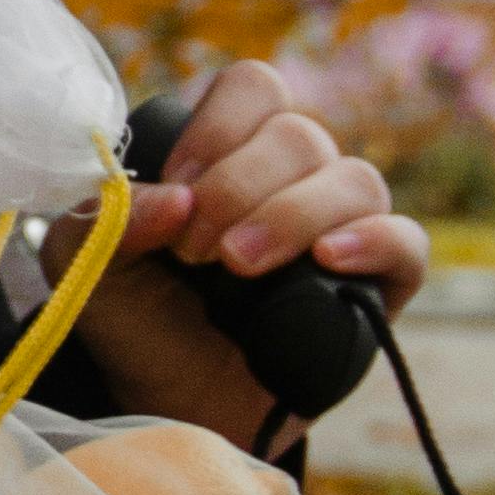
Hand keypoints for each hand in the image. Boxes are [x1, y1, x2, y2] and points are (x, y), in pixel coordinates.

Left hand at [40, 59, 426, 447]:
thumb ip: (108, 218)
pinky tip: (329, 259)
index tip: (177, 189)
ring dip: (293, 215)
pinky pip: (406, 242)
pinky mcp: (379, 285)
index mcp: (232, 150)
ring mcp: (342, 227)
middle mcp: (294, 177)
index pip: (253, 88)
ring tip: (239, 267)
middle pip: (300, 135)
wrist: (168, 406)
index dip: (217, 130)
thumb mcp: (87, 265)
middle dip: (240, 187)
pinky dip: (375, 240)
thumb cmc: (135, 320)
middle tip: (194, 252)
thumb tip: (173, 200)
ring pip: (355, 180)